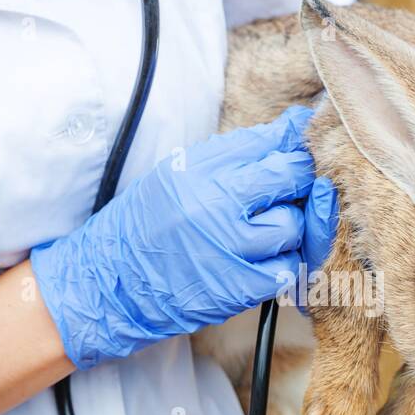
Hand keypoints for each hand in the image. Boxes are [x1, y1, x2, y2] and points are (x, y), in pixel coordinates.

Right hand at [31, 106, 338, 368]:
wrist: (111, 284)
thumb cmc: (147, 226)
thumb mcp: (178, 174)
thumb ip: (236, 153)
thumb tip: (293, 126)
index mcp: (197, 169)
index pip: (269, 142)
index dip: (295, 144)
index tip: (302, 148)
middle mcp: (214, 204)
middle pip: (291, 177)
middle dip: (301, 181)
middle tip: (294, 189)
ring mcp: (229, 247)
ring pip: (295, 225)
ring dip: (291, 228)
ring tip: (264, 231)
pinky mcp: (239, 287)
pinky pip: (289, 268)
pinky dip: (284, 263)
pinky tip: (262, 260)